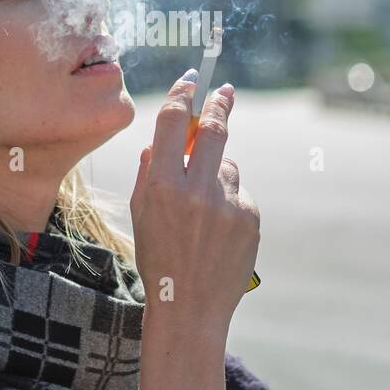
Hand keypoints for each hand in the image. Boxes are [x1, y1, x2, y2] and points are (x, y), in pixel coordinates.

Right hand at [129, 70, 260, 330]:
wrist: (189, 308)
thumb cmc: (157, 259)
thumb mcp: (140, 214)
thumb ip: (148, 172)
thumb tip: (160, 140)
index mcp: (161, 186)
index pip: (173, 122)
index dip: (182, 94)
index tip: (189, 81)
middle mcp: (196, 190)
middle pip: (215, 128)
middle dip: (220, 104)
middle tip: (225, 91)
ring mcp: (227, 204)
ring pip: (227, 167)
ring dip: (217, 176)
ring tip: (203, 216)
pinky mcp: (249, 218)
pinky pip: (239, 195)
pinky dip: (229, 204)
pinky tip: (217, 234)